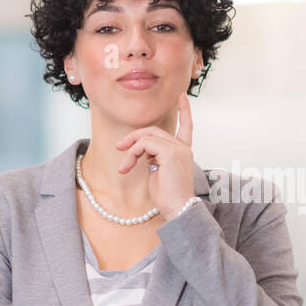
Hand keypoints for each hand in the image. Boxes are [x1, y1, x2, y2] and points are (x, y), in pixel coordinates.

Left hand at [115, 91, 196, 218]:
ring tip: (124, 167)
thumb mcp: (159, 174)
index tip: (182, 96)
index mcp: (184, 152)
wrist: (178, 210)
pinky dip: (133, 153)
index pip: (187, 127)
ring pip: (147, 136)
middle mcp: (183, 148)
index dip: (184, 111)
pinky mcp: (171, 153)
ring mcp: (179, 150)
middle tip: (119, 148)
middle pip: (154, 131)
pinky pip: (145, 144)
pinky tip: (129, 166)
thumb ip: (154, 158)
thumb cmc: (168, 198)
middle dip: (133, 137)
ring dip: (130, 149)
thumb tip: (142, 152)